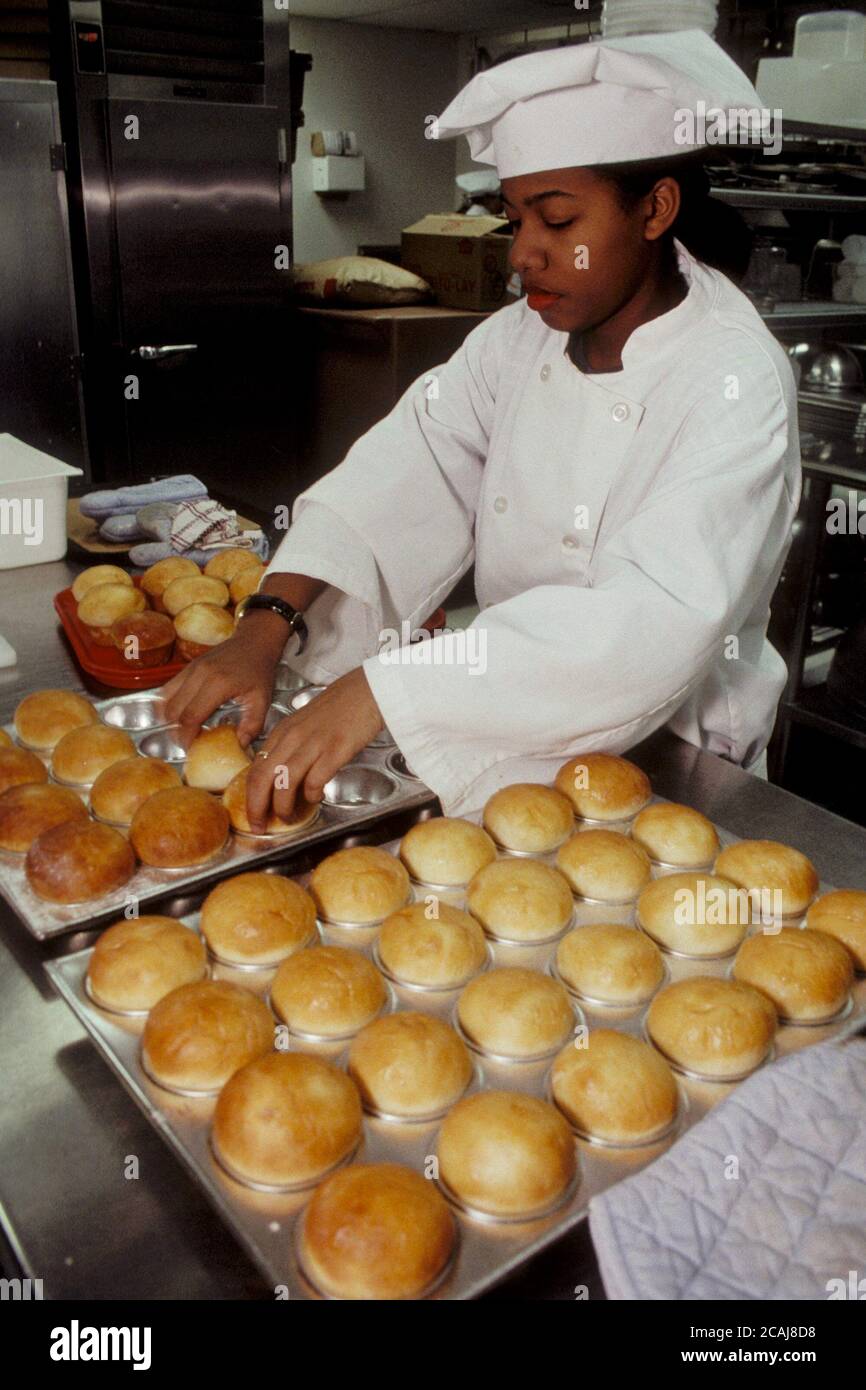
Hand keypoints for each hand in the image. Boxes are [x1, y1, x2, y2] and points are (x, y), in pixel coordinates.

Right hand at [161, 627, 279, 747]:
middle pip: (173, 711)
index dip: (186, 736)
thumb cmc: (259, 671)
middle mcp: (199, 675)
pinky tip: (180, 714)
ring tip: (182, 730)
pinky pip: (168, 689)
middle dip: (175, 731)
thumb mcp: (262, 700)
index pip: (190, 716)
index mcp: (218, 684)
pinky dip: (168, 705)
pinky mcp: (187, 667)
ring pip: (165, 700)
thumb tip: (239, 744)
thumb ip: (253, 725)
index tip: (190, 747)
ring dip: (169, 719)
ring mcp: (190, 669)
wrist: (253, 642)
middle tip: (186, 742)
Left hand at [244, 667, 383, 831]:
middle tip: (260, 826)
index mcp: (282, 732)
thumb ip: (291, 747)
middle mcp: (292, 738)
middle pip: (262, 779)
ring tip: (289, 818)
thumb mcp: (305, 724)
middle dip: (257, 808)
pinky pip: (314, 780)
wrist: (367, 690)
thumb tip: (283, 777)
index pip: (255, 769)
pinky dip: (312, 795)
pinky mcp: (334, 750)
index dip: (250, 797)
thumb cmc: (340, 708)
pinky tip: (316, 797)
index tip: (253, 814)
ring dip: (283, 807)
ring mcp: (312, 744)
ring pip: (284, 783)